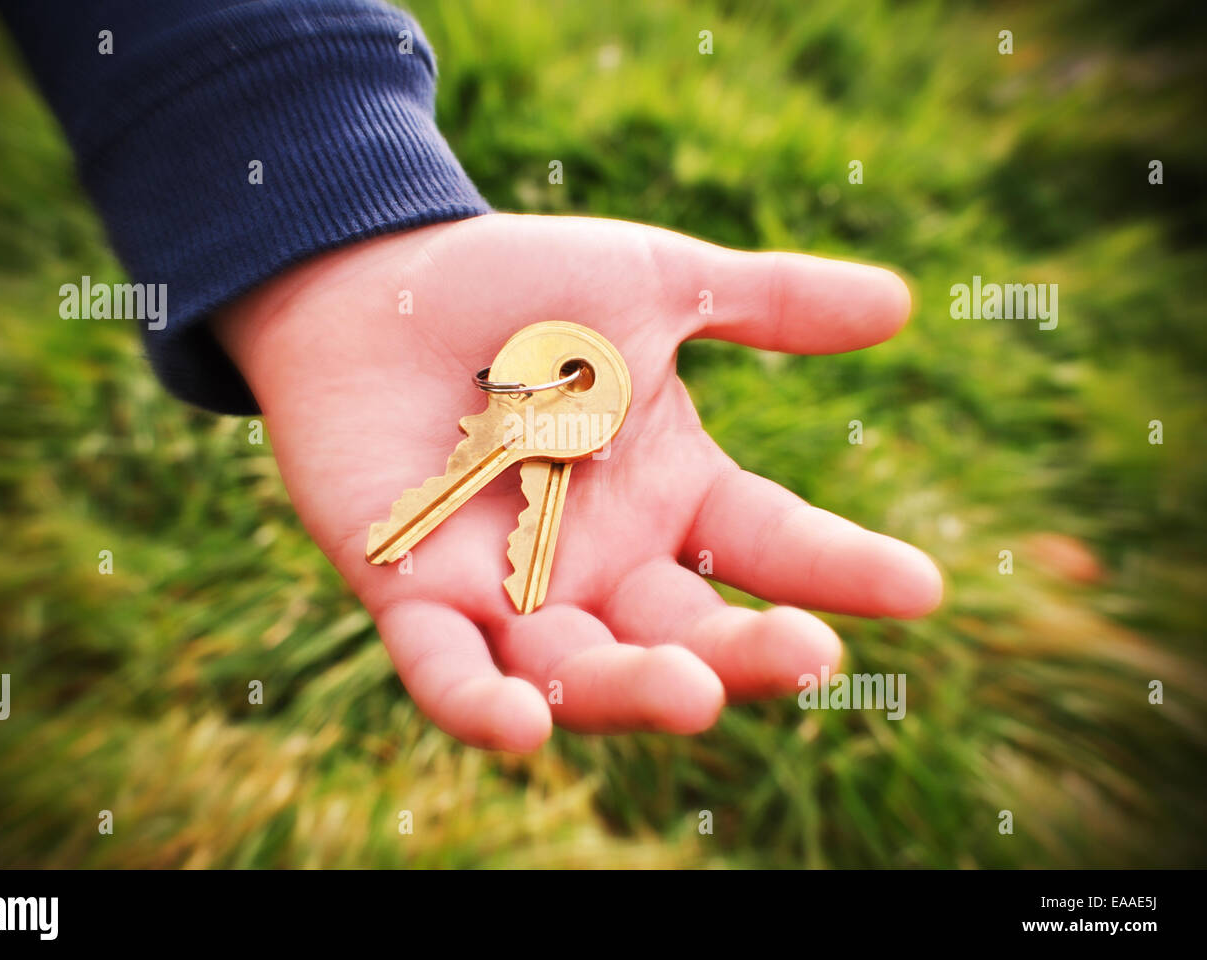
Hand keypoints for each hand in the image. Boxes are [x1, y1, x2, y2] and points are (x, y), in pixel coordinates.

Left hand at [214, 213, 941, 751]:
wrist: (371, 284)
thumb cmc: (517, 287)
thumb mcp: (655, 286)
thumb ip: (767, 303)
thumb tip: (900, 303)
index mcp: (673, 496)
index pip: (772, 545)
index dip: (842, 569)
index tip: (921, 588)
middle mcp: (604, 563)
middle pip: (688, 629)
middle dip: (746, 650)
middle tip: (806, 654)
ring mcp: (510, 590)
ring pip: (583, 669)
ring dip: (636, 691)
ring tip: (696, 694)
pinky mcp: (412, 597)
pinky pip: (446, 672)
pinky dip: (480, 705)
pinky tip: (524, 726)